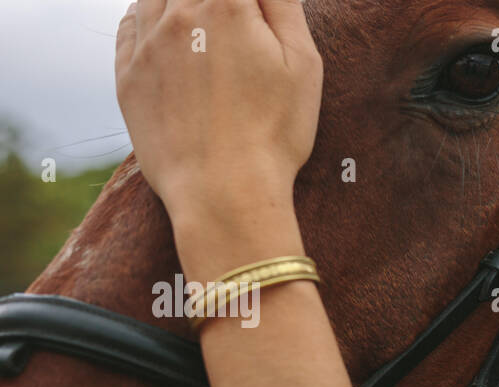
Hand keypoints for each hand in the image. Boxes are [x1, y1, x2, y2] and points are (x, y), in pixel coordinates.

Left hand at [114, 0, 322, 220]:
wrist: (223, 190)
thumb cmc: (274, 133)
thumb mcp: (303, 65)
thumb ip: (284, 6)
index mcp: (227, 6)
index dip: (252, 3)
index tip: (258, 18)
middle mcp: (180, 14)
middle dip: (219, 7)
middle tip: (233, 33)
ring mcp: (148, 44)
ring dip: (181, 2)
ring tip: (202, 26)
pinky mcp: (129, 76)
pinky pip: (129, 25)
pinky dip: (147, 17)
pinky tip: (166, 29)